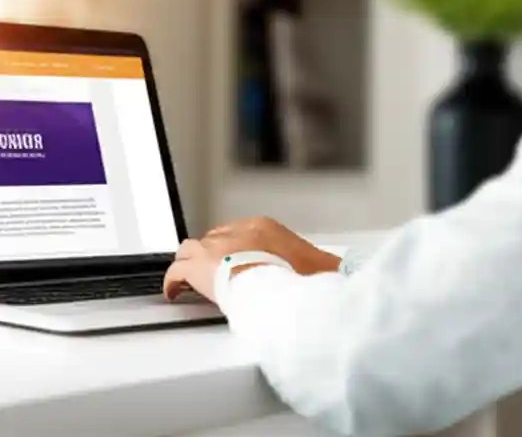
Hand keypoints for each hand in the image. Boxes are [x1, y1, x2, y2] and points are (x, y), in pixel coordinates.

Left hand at [162, 216, 341, 302]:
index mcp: (263, 228)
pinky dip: (174, 281)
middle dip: (213, 257)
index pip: (240, 232)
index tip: (238, 263)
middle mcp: (236, 232)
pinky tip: (175, 292)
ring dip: (191, 265)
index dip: (236, 250)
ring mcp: (214, 248)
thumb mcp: (324, 269)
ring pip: (191, 250)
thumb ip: (331, 268)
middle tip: (215, 275)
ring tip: (191, 281)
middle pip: (215, 240)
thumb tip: (347, 271)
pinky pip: (176, 271)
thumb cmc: (301, 280)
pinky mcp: (198, 267)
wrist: (280, 289)